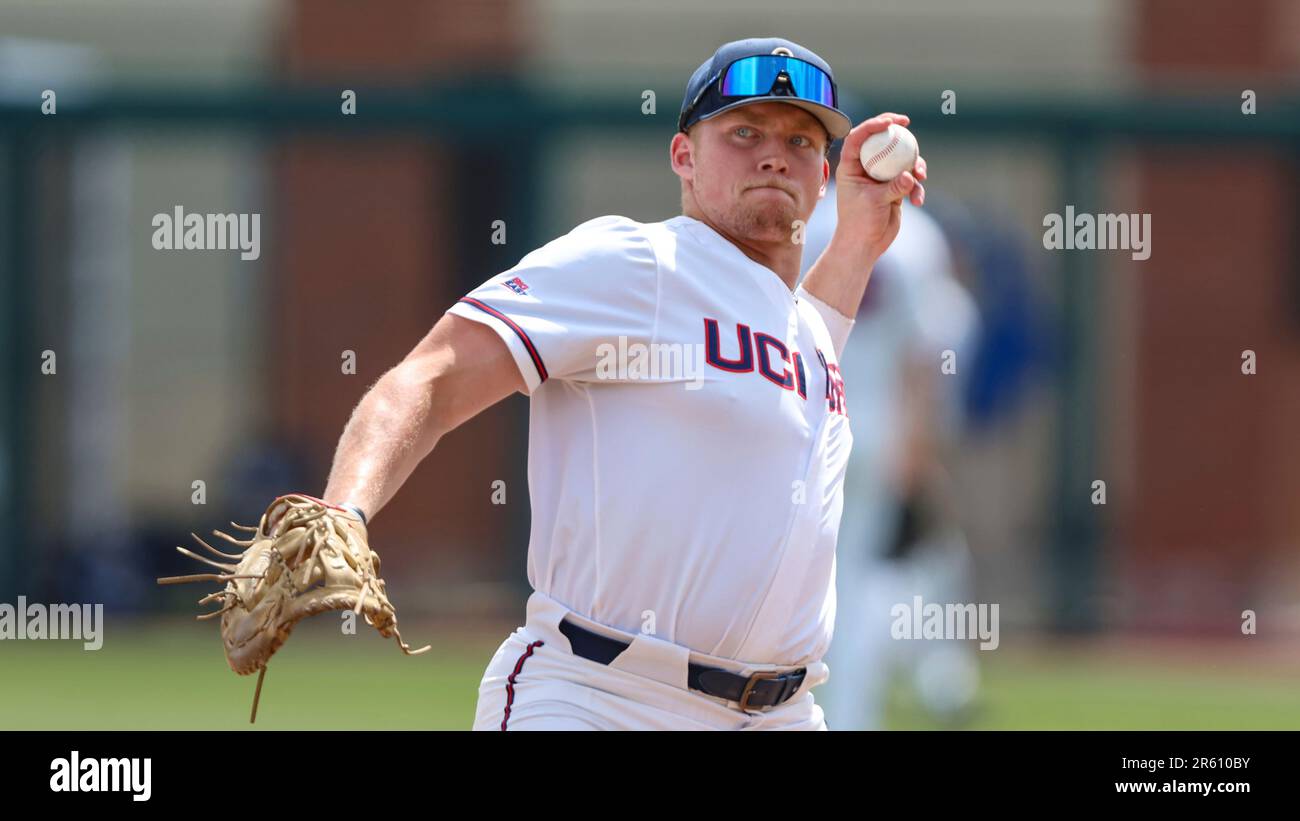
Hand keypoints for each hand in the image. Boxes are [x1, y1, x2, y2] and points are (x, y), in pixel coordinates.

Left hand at [831, 112, 926, 264]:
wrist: (865, 244)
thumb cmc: (859, 223)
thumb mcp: (874, 202)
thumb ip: (893, 187)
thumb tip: (910, 175)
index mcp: (851, 167)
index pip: (858, 138)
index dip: (872, 125)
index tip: (889, 121)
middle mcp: (866, 168)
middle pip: (881, 141)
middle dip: (895, 130)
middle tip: (907, 122)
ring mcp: (881, 177)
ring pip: (900, 159)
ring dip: (914, 164)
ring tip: (920, 175)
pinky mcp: (895, 188)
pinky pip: (910, 179)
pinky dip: (916, 188)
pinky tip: (918, 201)